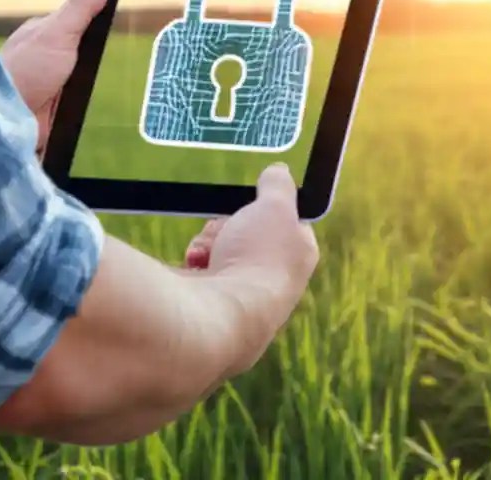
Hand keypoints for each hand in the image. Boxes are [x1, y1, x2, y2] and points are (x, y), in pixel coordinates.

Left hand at [0, 0, 109, 152]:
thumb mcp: (58, 32)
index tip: (105, 33)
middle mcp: (42, 57)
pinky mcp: (48, 109)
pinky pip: (73, 104)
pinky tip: (79, 108)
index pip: (77, 25)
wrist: (4, 119)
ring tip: (83, 91)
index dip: (93, 30)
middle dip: (89, 63)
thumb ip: (80, 7)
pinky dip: (78, 107)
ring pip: (78, 80)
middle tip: (90, 68)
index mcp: (42, 34)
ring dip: (83, 88)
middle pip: (81, 54)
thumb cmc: (27, 70)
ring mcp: (45, 84)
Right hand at [186, 164, 318, 372]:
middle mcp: (272, 282)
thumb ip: (278, 184)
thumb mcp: (275, 206)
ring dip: (208, 241)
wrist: (217, 318)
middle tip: (227, 229)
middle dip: (229, 225)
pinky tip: (194, 265)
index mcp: (297, 258)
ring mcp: (239, 297)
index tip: (255, 203)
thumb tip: (278, 172)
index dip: (266, 207)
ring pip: (218, 248)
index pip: (286, 222)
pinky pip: (197, 270)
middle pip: (245, 233)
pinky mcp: (208, 306)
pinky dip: (193, 262)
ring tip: (207, 252)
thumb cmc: (256, 260)